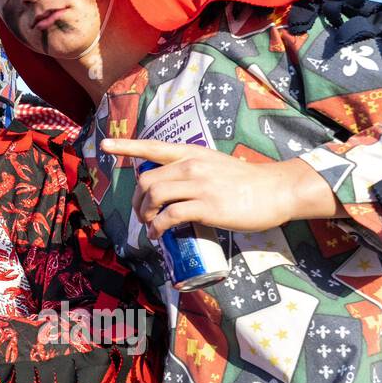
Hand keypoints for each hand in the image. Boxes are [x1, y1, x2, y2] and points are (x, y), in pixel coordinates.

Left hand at [100, 138, 339, 238]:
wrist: (276, 191)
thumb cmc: (246, 182)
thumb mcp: (213, 165)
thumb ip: (191, 171)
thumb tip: (169, 187)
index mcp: (191, 153)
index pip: (152, 147)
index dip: (126, 147)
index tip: (105, 147)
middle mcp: (191, 165)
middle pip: (145, 180)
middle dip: (136, 200)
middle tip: (142, 215)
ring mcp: (199, 185)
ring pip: (154, 196)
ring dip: (145, 215)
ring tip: (150, 226)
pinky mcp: (207, 206)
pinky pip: (170, 216)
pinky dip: (159, 227)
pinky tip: (159, 235)